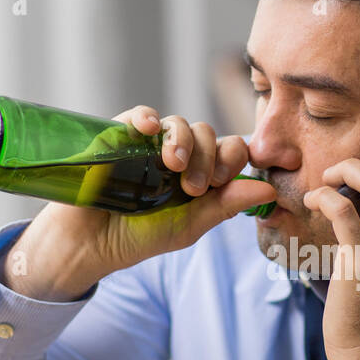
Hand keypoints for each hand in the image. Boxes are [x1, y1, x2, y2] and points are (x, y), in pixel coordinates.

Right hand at [0, 105, 274, 300]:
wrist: (90, 244)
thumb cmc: (140, 236)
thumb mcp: (189, 225)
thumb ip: (226, 205)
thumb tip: (269, 189)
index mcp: (200, 174)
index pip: (230, 150)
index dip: (232, 160)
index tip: (219, 182)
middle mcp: (178, 155)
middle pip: (207, 134)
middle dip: (208, 156)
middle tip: (195, 186)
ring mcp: (149, 144)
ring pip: (178, 124)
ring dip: (183, 141)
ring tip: (173, 167)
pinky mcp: (119, 136)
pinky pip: (138, 115)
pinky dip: (146, 117)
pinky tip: (148, 129)